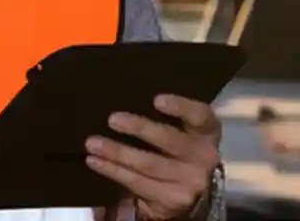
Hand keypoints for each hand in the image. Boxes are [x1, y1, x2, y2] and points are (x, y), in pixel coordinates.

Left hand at [85, 94, 220, 219]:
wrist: (187, 189)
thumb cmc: (175, 148)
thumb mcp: (179, 129)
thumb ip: (162, 117)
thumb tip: (122, 100)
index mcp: (207, 132)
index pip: (200, 116)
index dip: (181, 107)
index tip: (157, 100)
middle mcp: (205, 157)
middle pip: (170, 140)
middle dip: (140, 129)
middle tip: (112, 119)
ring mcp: (191, 181)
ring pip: (150, 165)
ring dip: (118, 153)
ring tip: (93, 144)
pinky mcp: (173, 200)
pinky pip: (138, 183)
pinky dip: (113, 171)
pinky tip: (95, 161)